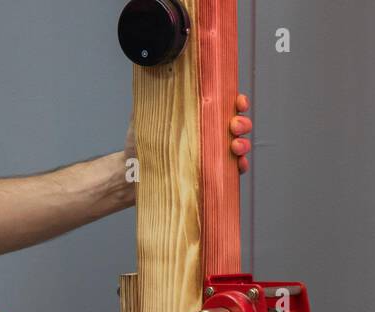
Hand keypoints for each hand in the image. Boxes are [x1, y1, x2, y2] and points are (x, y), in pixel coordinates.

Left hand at [124, 93, 253, 173]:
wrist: (132, 176)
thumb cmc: (138, 146)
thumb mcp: (142, 118)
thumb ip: (151, 99)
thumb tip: (152, 72)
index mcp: (197, 117)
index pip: (224, 106)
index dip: (237, 102)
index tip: (238, 102)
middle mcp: (207, 135)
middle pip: (237, 125)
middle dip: (242, 123)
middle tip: (233, 126)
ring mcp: (211, 155)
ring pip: (238, 147)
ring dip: (243, 145)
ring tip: (235, 146)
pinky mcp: (210, 175)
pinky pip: (231, 171)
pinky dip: (239, 167)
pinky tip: (237, 165)